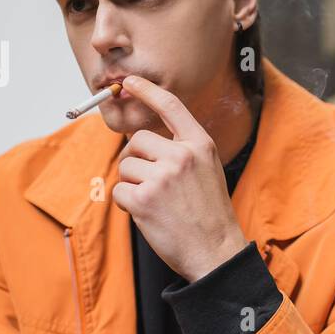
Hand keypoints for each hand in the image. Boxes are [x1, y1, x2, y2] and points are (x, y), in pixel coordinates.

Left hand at [112, 74, 249, 281]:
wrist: (216, 252)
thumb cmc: (210, 216)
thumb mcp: (207, 171)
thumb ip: (182, 152)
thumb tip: (141, 142)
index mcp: (200, 145)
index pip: (171, 106)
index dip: (147, 90)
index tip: (129, 81)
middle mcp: (182, 155)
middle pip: (137, 140)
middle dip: (135, 160)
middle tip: (148, 183)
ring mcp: (162, 176)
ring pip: (125, 166)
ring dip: (131, 185)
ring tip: (154, 203)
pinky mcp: (144, 198)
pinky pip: (119, 192)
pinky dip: (126, 205)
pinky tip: (148, 216)